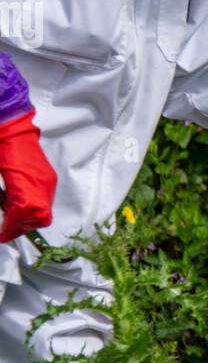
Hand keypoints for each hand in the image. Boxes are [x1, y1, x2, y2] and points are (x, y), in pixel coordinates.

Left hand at [0, 108, 57, 242]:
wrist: (11, 126)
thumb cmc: (2, 149)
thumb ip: (2, 198)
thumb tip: (5, 212)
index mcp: (25, 186)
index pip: (20, 217)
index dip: (10, 229)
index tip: (1, 236)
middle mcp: (41, 186)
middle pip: (38, 218)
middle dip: (21, 227)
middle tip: (6, 231)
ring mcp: (47, 181)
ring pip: (43, 210)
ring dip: (27, 218)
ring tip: (10, 217)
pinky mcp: (48, 176)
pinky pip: (44, 198)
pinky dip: (33, 206)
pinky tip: (17, 203)